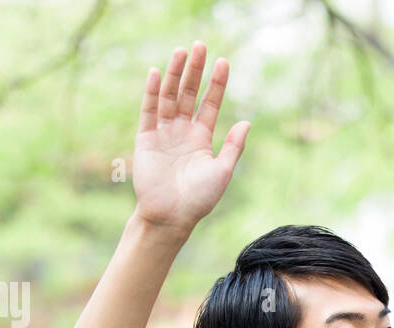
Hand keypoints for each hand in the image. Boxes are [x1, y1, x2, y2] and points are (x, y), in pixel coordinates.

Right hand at [133, 41, 250, 234]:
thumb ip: (234, 147)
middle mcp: (182, 131)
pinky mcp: (146, 139)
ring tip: (181, 51)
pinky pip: (149, 111)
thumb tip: (247, 122)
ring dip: (175, 75)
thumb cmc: (199, 199)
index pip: (210, 103)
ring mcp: (164, 133)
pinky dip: (153, 92)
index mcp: (201, 138)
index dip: (217, 83)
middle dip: (194, 70)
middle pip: (189, 93)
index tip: (223, 61)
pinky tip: (158, 73)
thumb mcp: (222, 171)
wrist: (171, 217)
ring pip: (170, 97)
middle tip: (200, 45)